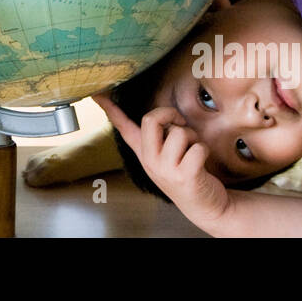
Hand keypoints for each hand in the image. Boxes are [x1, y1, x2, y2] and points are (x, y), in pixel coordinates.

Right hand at [94, 93, 232, 229]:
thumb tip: (160, 114)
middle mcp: (150, 161)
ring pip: (179, 132)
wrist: (204, 206)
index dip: (110, 109)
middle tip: (180, 123)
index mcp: (144, 153)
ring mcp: (165, 169)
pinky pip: (197, 147)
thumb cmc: (187, 174)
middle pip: (151, 120)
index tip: (97, 94)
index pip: (123, 127)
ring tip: (193, 150)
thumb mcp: (165, 156)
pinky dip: (204, 150)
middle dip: (170, 113)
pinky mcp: (185, 175)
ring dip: (193, 137)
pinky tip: (202, 162)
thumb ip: (159, 137)